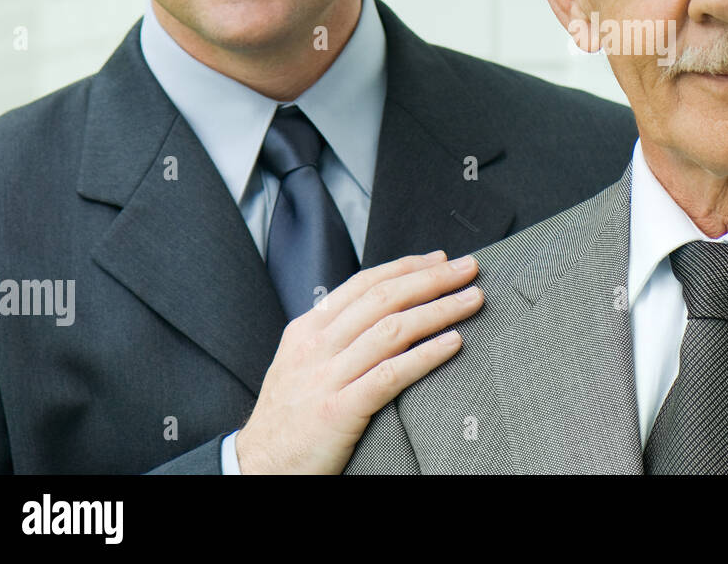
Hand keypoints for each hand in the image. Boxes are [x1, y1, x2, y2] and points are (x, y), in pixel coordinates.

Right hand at [235, 250, 482, 473]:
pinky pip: (391, 375)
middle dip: (431, 278)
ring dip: (440, 310)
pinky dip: (427, 355)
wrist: (256, 468)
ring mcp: (326, 378)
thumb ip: (333, 337)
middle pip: (384, 298)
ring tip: (472, 299)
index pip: (364, 284)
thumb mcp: (299, 364)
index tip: (439, 259)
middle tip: (468, 268)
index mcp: (306, 330)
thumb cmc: (287, 418)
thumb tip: (381, 311)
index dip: (406, 267)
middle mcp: (316, 346)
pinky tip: (454, 343)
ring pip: (393, 330)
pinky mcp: (339, 411)